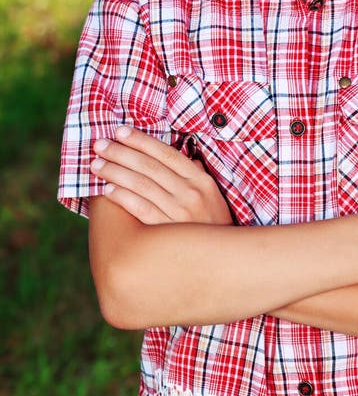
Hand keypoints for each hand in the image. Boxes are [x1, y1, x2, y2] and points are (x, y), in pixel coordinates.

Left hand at [91, 126, 232, 225]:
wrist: (222, 264)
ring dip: (115, 172)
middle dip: (121, 152)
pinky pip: (140, 209)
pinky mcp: (167, 232)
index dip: (141, 141)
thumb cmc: (212, 227)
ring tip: (96, 165)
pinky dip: (123, 197)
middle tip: (100, 145)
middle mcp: (191, 193)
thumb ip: (195, 175)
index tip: (120, 131)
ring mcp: (179, 213)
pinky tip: (107, 190)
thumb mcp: (212, 197)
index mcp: (201, 180)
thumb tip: (184, 154)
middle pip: (150, 166)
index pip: (166, 153)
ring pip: (141, 185)